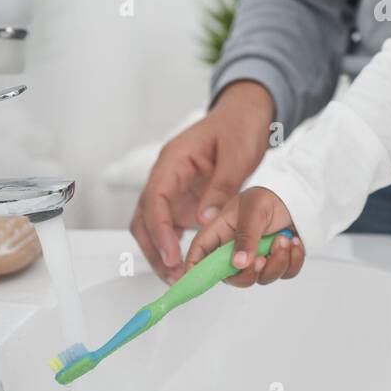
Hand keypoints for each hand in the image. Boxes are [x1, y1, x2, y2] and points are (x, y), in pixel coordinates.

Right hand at [130, 81, 274, 282]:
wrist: (246, 114)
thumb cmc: (240, 126)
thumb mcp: (238, 154)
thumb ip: (222, 187)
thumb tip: (205, 221)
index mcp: (173, 161)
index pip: (154, 200)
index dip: (160, 230)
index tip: (172, 255)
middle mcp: (167, 177)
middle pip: (145, 218)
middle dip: (154, 249)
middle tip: (174, 275)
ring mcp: (174, 190)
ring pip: (153, 226)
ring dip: (161, 252)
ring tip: (180, 276)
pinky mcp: (185, 200)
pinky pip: (172, 226)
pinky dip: (176, 246)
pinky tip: (189, 264)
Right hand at [185, 187, 304, 287]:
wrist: (297, 194)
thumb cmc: (268, 195)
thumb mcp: (253, 209)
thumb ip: (245, 236)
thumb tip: (238, 264)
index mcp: (220, 234)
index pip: (199, 255)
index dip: (194, 271)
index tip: (196, 284)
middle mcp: (235, 250)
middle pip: (232, 278)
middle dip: (249, 273)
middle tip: (261, 259)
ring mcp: (257, 257)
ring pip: (260, 279)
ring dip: (276, 263)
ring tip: (284, 240)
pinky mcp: (278, 260)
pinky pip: (284, 273)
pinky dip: (292, 261)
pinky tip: (294, 243)